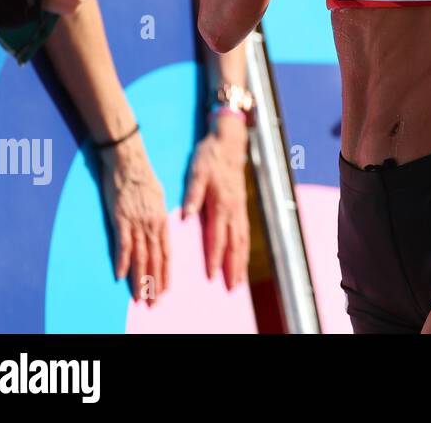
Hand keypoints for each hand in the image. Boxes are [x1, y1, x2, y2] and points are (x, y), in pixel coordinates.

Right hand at [100, 134, 169, 305]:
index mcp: (162, 219)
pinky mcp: (120, 218)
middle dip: (154, 282)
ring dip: (140, 278)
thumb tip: (162, 229)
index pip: (166, 252)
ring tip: (139, 296)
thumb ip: (159, 216)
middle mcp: (152, 224)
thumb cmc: (143, 177)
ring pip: (140, 255)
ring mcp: (136, 222)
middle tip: (153, 301)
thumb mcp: (158, 197)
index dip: (166, 272)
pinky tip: (122, 275)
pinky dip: (123, 260)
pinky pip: (123, 244)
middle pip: (154, 258)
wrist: (129, 161)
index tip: (165, 289)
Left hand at [182, 118, 249, 288]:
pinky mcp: (241, 204)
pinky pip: (245, 231)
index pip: (217, 237)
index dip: (213, 258)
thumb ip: (192, 195)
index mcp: (220, 203)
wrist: (230, 141)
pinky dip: (244, 248)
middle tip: (231, 288)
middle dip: (232, 268)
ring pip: (242, 240)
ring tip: (239, 280)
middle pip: (235, 244)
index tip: (210, 277)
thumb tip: (185, 216)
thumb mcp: (196, 173)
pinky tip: (242, 256)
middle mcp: (233, 209)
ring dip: (241, 262)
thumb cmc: (210, 157)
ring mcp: (240, 207)